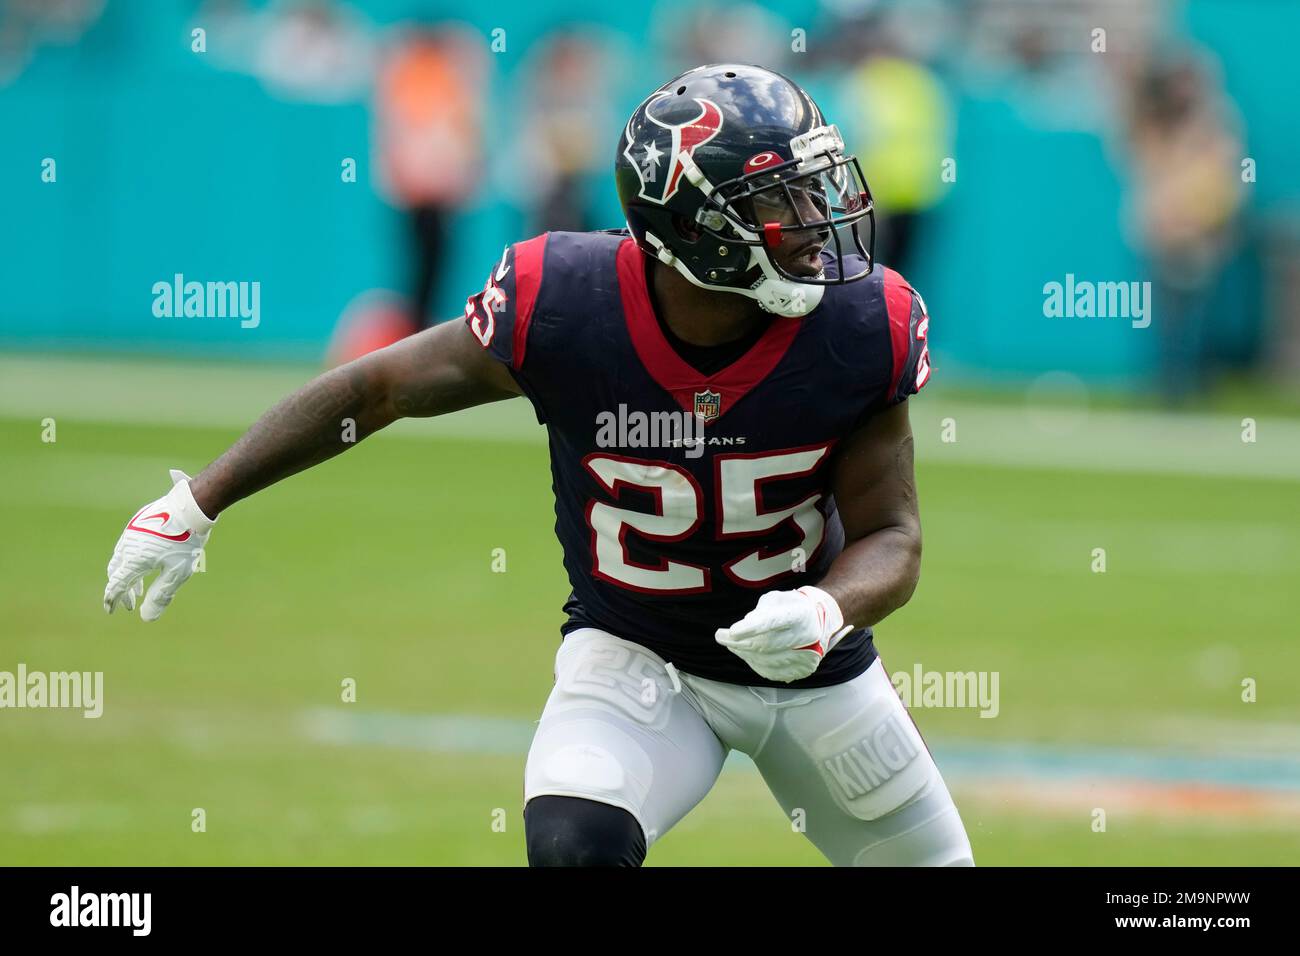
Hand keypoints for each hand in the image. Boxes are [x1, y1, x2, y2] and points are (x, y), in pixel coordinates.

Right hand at [103, 470, 215, 620]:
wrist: (191, 507)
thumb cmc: (186, 542)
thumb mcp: (177, 573)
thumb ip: (161, 595)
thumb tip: (146, 617)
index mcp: (134, 559)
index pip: (117, 584)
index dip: (113, 600)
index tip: (111, 611)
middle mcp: (128, 545)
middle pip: (116, 572)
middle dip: (122, 590)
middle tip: (131, 604)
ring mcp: (131, 531)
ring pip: (121, 558)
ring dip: (127, 575)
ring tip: (138, 589)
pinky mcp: (138, 522)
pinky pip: (128, 545)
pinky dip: (131, 560)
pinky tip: (145, 563)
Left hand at [715, 586, 852, 682]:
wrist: (819, 622)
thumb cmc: (792, 607)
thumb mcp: (777, 599)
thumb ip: (760, 611)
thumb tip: (743, 630)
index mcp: (801, 614)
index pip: (774, 622)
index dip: (752, 628)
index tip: (732, 631)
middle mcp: (806, 637)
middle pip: (766, 645)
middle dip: (739, 642)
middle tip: (721, 636)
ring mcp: (806, 657)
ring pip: (766, 661)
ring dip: (744, 653)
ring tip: (732, 644)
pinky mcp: (802, 670)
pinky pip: (771, 671)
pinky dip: (754, 663)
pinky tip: (746, 654)